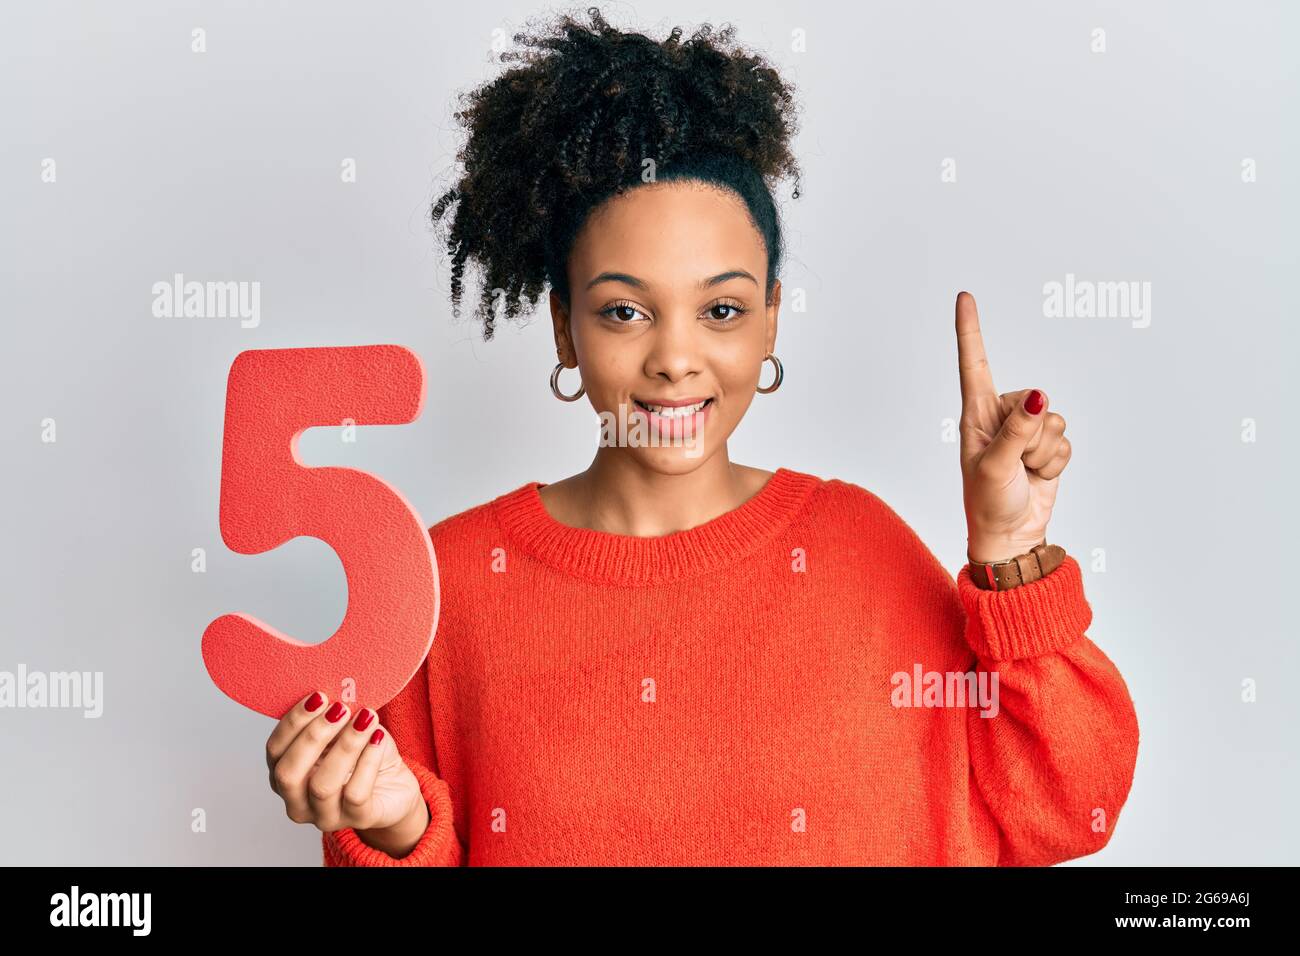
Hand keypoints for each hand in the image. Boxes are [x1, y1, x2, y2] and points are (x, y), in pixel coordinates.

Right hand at [266, 691, 428, 856]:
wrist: (395, 784)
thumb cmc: (362, 754)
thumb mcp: (341, 732)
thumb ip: (329, 719)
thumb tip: (329, 696)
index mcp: (285, 775)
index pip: (275, 751)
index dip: (293, 723)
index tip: (318, 697)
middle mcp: (297, 802)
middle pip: (288, 773)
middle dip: (313, 736)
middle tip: (340, 708)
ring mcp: (325, 817)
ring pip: (322, 786)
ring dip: (345, 746)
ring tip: (366, 718)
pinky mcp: (357, 820)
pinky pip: (356, 793)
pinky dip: (367, 760)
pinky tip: (378, 737)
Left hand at [955, 291, 1072, 563]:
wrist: (1010, 537)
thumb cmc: (988, 504)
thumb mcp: (995, 467)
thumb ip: (1017, 430)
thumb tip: (1038, 397)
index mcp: (975, 415)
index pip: (973, 363)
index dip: (970, 329)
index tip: (964, 296)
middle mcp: (1000, 417)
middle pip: (1034, 399)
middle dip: (1032, 433)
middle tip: (1014, 463)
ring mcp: (1024, 431)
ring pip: (1053, 421)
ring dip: (1044, 451)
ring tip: (1024, 471)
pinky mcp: (1045, 447)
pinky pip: (1065, 442)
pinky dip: (1055, 463)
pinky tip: (1037, 477)